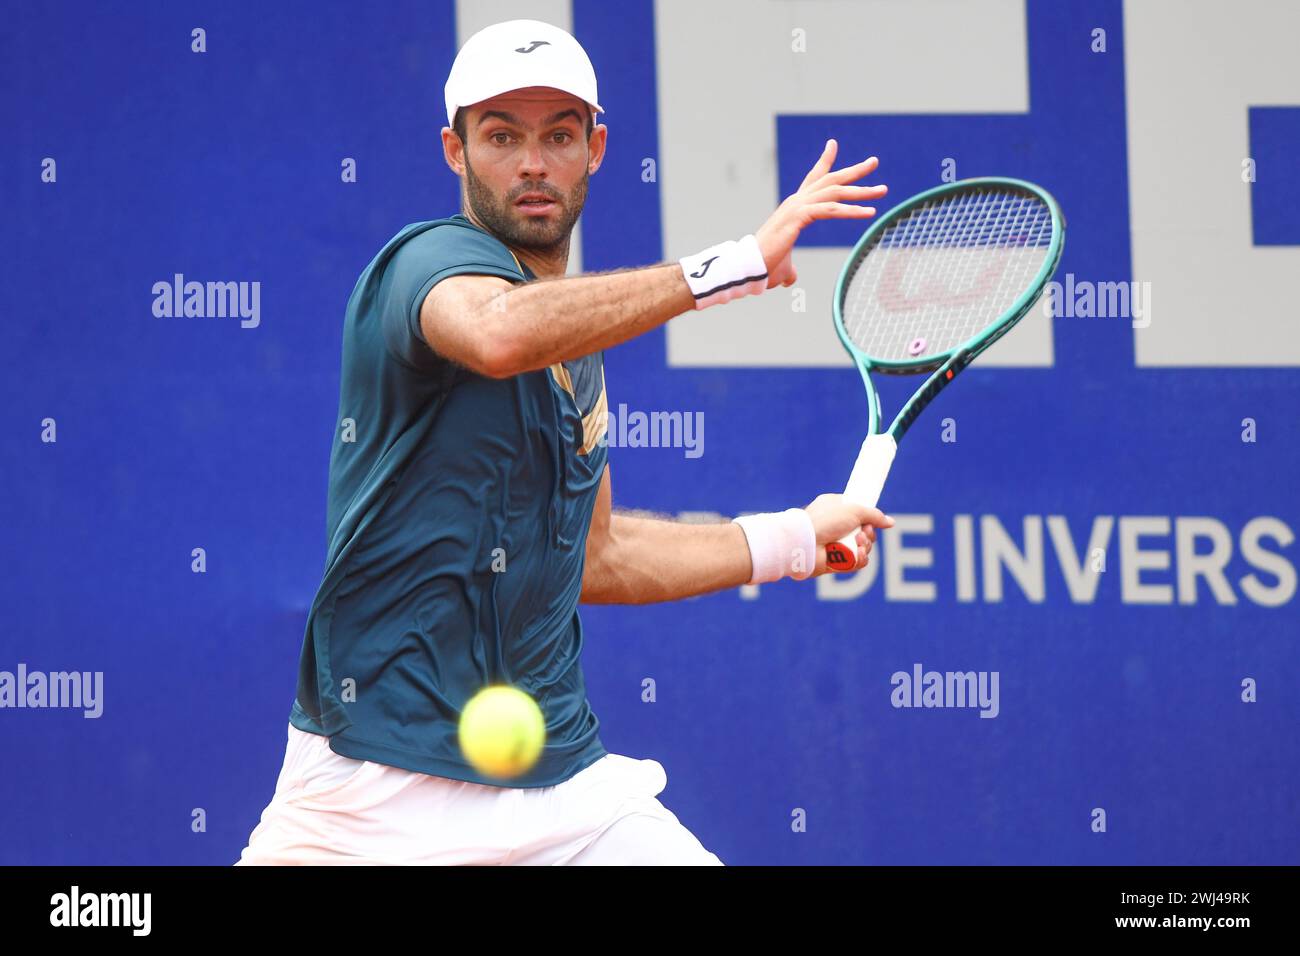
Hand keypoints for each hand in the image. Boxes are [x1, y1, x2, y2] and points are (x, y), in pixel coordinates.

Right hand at [755, 140, 886, 288]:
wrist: (749, 267)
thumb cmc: (764, 267)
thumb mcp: (783, 266)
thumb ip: (789, 270)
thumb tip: (790, 279)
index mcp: (794, 207)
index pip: (812, 179)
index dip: (824, 161)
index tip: (833, 144)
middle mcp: (796, 201)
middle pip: (830, 179)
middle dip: (854, 171)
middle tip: (873, 162)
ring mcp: (797, 207)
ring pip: (835, 192)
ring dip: (861, 190)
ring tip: (882, 190)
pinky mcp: (799, 217)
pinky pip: (831, 210)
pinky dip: (851, 210)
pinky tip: (869, 212)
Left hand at [803, 493, 893, 575]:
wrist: (805, 543)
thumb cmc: (825, 521)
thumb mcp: (853, 510)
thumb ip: (874, 515)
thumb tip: (890, 522)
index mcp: (835, 509)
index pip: (858, 513)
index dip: (867, 518)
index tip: (869, 520)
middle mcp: (836, 527)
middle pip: (865, 532)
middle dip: (868, 534)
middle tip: (862, 533)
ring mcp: (836, 544)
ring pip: (863, 548)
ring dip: (865, 546)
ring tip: (857, 543)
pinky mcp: (837, 561)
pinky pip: (858, 562)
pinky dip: (860, 559)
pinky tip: (857, 554)